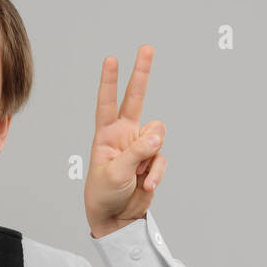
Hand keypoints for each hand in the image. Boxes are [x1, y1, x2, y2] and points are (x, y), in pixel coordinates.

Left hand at [83, 45, 168, 237]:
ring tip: (139, 174)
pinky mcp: (153, 160)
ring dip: (150, 154)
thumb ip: (136, 152)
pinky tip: (147, 186)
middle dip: (142, 73)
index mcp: (106, 135)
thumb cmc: (104, 194)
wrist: (116, 218)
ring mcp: (141, 146)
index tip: (112, 59)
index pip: (107, 102)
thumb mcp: (114, 173)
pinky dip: (156, 173)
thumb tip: (158, 135)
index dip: (109, 81)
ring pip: (157, 133)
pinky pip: (162, 158)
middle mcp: (124, 134)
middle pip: (135, 98)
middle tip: (147, 48)